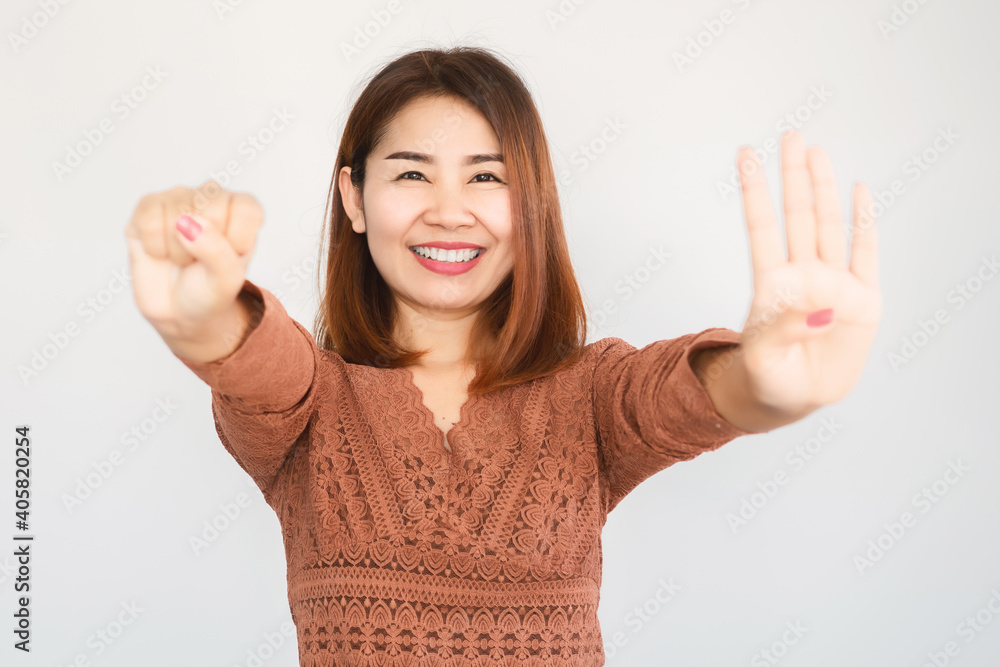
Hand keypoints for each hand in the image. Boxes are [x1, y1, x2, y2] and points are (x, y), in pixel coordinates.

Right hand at [124, 181, 262, 341]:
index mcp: (241, 209)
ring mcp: (178, 199)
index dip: (237, 241)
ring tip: (182, 259)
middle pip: (211, 205)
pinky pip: (149, 219)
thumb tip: (188, 222)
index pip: (246, 208)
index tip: (229, 259)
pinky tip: (161, 252)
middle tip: (202, 260)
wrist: (177, 310)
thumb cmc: (210, 290)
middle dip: (204, 246)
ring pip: (177, 214)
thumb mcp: (227, 280)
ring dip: (178, 251)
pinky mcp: (148, 207)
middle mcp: (211, 197)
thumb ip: (217, 251)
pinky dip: (155, 246)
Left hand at [735, 130, 881, 415]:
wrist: (794, 398)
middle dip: (793, 176)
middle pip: (796, 215)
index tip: (744, 156)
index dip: (755, 192)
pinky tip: (859, 192)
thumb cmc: (768, 376)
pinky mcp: (863, 300)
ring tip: (816, 153)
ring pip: (827, 226)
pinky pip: (866, 254)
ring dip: (823, 189)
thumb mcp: (764, 358)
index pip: (762, 228)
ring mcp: (833, 284)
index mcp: (771, 285)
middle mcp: (802, 275)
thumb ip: (782, 330)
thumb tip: (816, 309)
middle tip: (791, 137)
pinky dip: (863, 223)